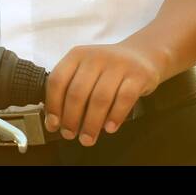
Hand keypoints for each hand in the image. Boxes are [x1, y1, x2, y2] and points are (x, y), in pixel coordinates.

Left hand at [45, 40, 163, 144]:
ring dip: (91, 123)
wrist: (142, 55)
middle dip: (71, 119)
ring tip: (88, 138)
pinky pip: (125, 98)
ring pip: (100, 98)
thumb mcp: (85, 71)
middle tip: (70, 135)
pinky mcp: (139, 74)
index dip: (53, 105)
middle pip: (78, 92)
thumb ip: (69, 91)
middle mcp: (97, 56)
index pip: (58, 80)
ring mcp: (119, 64)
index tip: (54, 124)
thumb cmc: (107, 70)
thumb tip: (54, 122)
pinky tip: (110, 128)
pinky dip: (115, 116)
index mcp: (77, 55)